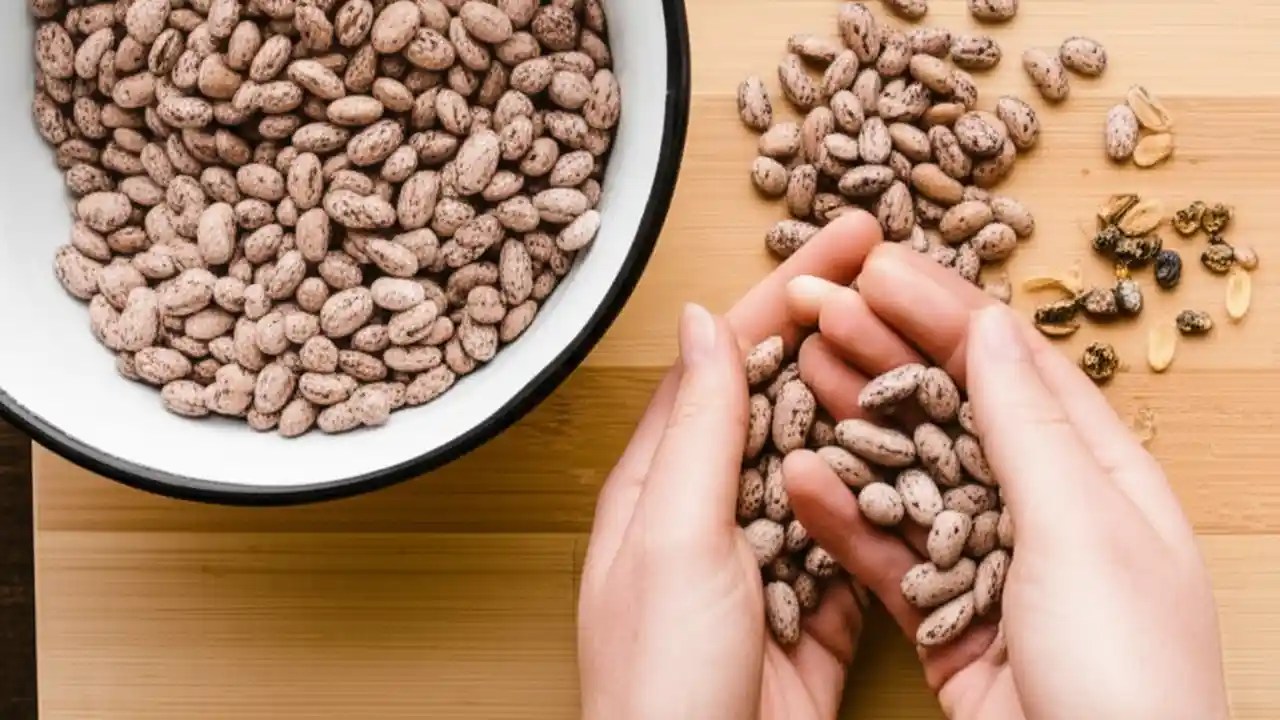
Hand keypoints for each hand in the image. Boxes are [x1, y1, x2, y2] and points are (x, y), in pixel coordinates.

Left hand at [577, 213, 882, 719]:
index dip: (793, 289)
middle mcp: (708, 515)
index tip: (852, 232)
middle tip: (907, 275)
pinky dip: (887, 501)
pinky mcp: (807, 617)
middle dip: (842, 334)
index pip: (730, 361)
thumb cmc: (660, 680)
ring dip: (872, 409)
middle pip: (784, 402)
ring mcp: (762, 564)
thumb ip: (696, 432)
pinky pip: (854, 544)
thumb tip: (709, 324)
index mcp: (660, 484)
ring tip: (929, 347)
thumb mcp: (672, 537)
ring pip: (827, 467)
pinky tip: (923, 462)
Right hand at [782, 244, 1230, 718]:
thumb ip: (1028, 426)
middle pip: (949, 407)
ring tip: (794, 370)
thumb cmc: (1132, 677)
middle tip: (813, 306)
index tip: (873, 267)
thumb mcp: (1084, 529)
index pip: (1007, 363)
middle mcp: (1042, 507)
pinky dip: (840, 514)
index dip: (937, 308)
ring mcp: (991, 561)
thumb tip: (993, 329)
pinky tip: (798, 478)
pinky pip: (884, 550)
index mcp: (1097, 470)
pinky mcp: (947, 618)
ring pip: (908, 471)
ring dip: (851, 419)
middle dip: (881, 351)